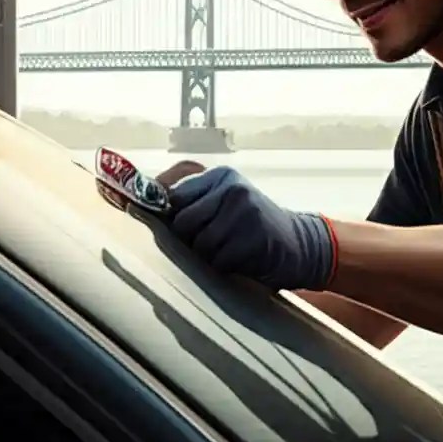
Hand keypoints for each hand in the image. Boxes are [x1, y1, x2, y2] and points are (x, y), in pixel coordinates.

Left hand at [164, 165, 336, 290]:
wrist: (299, 243)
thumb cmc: (251, 225)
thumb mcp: (226, 200)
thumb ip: (194, 199)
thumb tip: (143, 206)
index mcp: (221, 175)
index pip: (173, 195)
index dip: (170, 216)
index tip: (179, 226)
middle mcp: (232, 188)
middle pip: (182, 222)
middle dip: (189, 239)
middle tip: (210, 241)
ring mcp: (243, 212)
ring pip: (199, 244)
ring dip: (209, 255)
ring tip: (228, 249)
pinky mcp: (252, 238)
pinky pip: (217, 260)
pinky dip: (224, 266)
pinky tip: (240, 258)